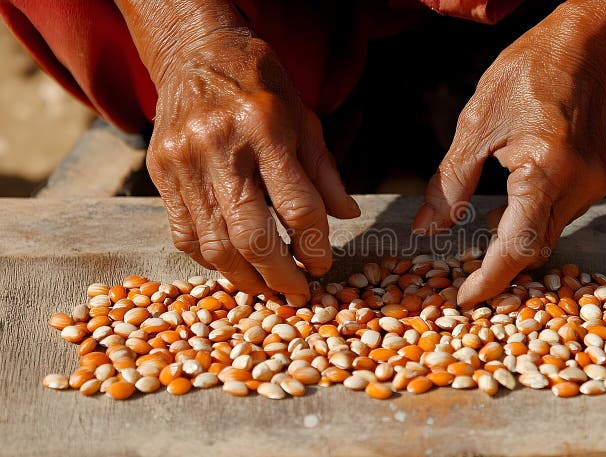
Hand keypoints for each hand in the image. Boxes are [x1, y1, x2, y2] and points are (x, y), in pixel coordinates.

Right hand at [146, 32, 359, 300]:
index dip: (315, 247)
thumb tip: (348, 216)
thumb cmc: (261, 87)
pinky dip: (210, 260)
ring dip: (244, 278)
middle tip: (297, 294)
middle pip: (253, 236)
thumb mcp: (304, 117)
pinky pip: (184, 233)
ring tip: (266, 289)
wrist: (197, 54)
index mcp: (267, 130)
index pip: (297, 208)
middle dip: (280, 276)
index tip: (322, 266)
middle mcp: (222, 148)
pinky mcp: (160, 172)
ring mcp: (184, 162)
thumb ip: (325, 171)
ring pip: (214, 244)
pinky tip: (232, 266)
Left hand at [413, 21, 605, 306]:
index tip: (464, 300)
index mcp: (546, 168)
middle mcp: (580, 183)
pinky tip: (509, 206)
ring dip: (514, 240)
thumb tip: (427, 230)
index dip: (490, 279)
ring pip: (548, 235)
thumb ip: (449, 184)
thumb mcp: (474, 126)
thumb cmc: (521, 78)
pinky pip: (560, 218)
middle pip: (535, 247)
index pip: (517, 244)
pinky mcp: (600, 181)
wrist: (577, 52)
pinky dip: (531, 221)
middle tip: (463, 274)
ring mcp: (595, 184)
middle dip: (499, 265)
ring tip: (483, 226)